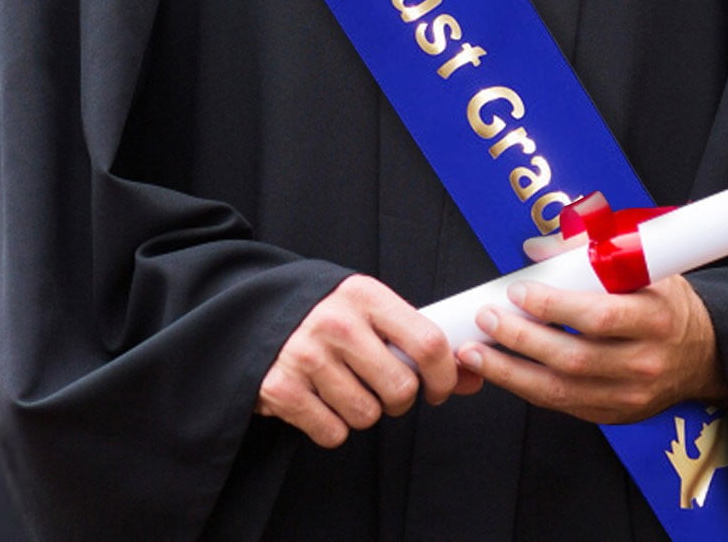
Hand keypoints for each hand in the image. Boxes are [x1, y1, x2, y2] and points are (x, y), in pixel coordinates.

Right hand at [256, 274, 480, 447]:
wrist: (252, 313)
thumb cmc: (326, 313)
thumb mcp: (370, 310)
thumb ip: (418, 340)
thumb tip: (475, 377)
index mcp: (365, 295)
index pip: (427, 342)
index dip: (444, 376)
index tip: (439, 388)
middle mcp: (337, 323)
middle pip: (400, 389)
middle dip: (399, 399)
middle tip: (383, 387)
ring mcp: (306, 355)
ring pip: (367, 415)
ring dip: (362, 411)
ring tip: (344, 386)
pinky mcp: (281, 389)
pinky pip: (333, 433)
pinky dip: (331, 426)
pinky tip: (317, 398)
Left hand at [456, 274, 727, 423]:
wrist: (702, 353)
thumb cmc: (668, 303)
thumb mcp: (643, 266)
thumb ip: (589, 252)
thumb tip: (536, 249)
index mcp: (656, 318)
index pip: (600, 317)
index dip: (555, 306)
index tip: (520, 290)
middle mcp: (644, 362)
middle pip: (574, 358)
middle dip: (522, 338)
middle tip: (489, 318)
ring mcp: (629, 396)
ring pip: (561, 390)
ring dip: (511, 371)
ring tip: (476, 352)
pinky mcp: (614, 415)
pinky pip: (563, 406)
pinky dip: (527, 389)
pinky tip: (502, 372)